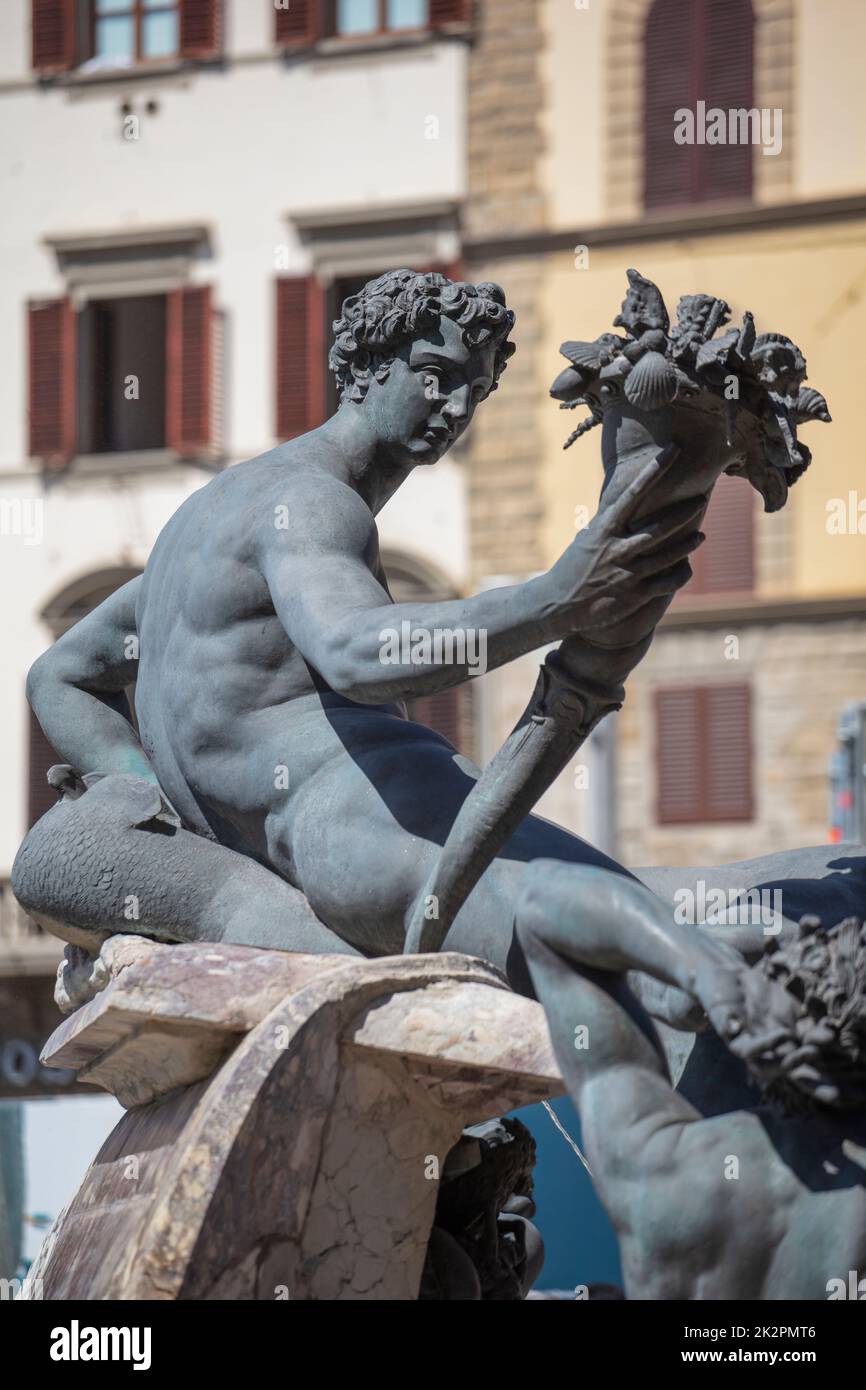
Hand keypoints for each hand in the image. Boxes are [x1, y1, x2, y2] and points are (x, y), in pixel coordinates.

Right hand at [549, 444, 705, 635]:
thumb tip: (628, 499)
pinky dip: (680, 575)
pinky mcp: (633, 595)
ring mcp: (627, 573)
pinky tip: (687, 568)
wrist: (556, 604)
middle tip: (702, 498)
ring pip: (668, 556)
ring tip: (701, 536)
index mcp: (604, 529)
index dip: (656, 469)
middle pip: (660, 526)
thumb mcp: (589, 538)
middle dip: (684, 512)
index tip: (674, 449)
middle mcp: (617, 549)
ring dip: (688, 545)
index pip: (635, 492)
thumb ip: (611, 521)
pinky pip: (666, 585)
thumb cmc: (574, 566)